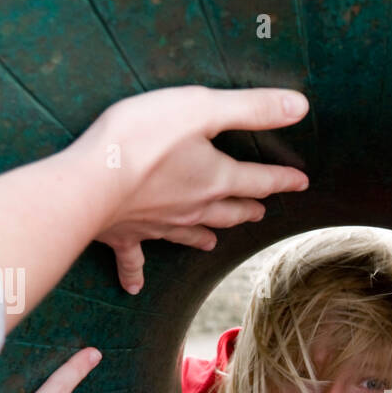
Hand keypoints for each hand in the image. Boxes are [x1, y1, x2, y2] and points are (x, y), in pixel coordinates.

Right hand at [79, 86, 309, 292]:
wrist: (90, 184)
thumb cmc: (143, 138)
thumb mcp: (203, 107)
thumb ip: (251, 108)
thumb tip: (300, 106)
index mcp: (215, 179)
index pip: (259, 180)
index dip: (282, 179)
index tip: (301, 182)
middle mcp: (194, 208)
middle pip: (229, 212)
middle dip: (247, 210)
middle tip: (259, 212)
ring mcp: (160, 225)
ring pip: (192, 234)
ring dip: (206, 236)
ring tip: (214, 241)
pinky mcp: (125, 235)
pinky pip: (133, 261)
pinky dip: (135, 273)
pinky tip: (133, 286)